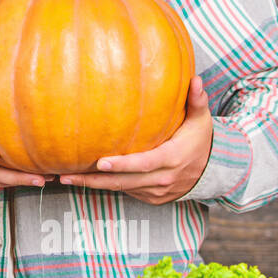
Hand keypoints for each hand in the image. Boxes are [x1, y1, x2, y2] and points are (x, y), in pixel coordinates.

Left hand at [58, 76, 213, 203]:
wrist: (212, 171)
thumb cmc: (200, 139)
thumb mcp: (201, 120)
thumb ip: (197, 100)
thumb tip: (195, 79)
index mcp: (172, 159)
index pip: (144, 164)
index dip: (122, 165)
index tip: (99, 163)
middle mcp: (164, 178)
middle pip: (125, 182)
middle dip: (95, 180)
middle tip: (66, 175)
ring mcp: (157, 191)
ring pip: (122, 189)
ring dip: (94, 186)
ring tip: (65, 179)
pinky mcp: (152, 198)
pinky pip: (127, 192)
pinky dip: (108, 186)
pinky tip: (83, 180)